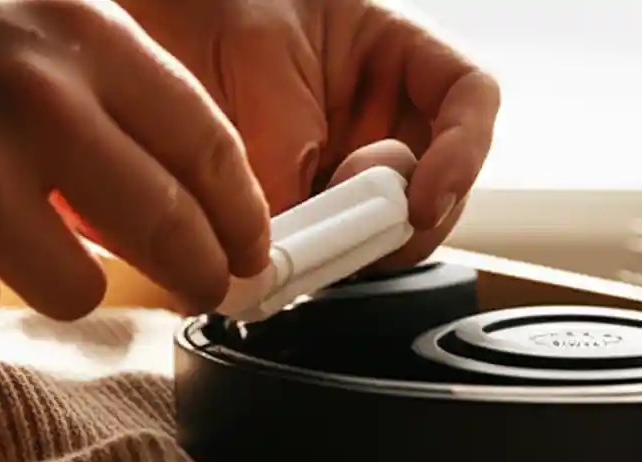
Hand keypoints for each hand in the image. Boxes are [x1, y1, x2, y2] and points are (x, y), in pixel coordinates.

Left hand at [116, 0, 499, 269]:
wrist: (170, 26)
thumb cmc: (225, 9)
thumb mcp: (258, 61)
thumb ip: (282, 144)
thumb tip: (286, 233)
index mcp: (401, 55)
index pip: (470, 99)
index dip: (464, 153)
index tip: (424, 201)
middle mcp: (390, 115)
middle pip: (442, 182)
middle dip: (403, 219)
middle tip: (350, 232)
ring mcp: (356, 164)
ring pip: (392, 226)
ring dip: (358, 244)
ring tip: (303, 239)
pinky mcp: (318, 204)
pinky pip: (337, 244)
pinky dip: (318, 257)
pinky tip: (285, 252)